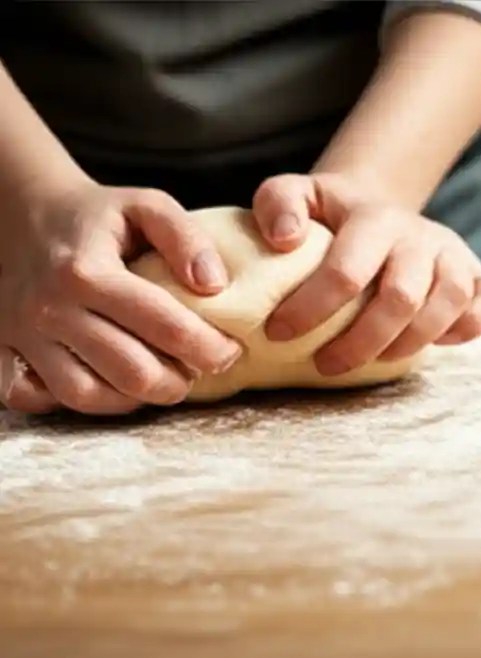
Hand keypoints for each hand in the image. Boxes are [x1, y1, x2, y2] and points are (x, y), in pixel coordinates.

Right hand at [0, 183, 242, 413]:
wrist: (23, 213)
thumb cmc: (96, 215)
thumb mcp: (145, 205)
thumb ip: (186, 238)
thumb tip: (215, 285)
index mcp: (87, 272)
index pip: (165, 328)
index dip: (210, 348)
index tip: (231, 352)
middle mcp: (50, 309)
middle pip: (130, 373)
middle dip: (178, 382)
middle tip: (197, 371)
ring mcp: (22, 335)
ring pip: (86, 395)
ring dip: (134, 399)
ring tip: (160, 380)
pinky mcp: (2, 350)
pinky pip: (37, 398)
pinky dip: (76, 401)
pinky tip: (106, 383)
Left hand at [250, 172, 480, 375]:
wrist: (381, 209)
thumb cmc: (331, 216)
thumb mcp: (296, 194)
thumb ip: (278, 204)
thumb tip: (286, 239)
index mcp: (376, 217)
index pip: (347, 271)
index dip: (311, 308)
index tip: (280, 333)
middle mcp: (422, 236)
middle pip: (402, 298)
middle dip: (360, 341)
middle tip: (326, 364)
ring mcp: (456, 256)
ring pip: (449, 305)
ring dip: (410, 343)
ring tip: (375, 360)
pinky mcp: (479, 274)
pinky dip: (465, 329)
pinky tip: (432, 343)